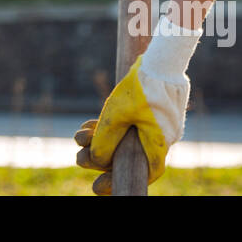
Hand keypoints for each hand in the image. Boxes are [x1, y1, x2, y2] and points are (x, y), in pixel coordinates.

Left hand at [73, 44, 192, 194]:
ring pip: (125, 139)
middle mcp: (162, 137)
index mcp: (160, 143)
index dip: (120, 181)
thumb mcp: (116, 115)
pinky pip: (128, 125)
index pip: (144, 174)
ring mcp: (158, 123)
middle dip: (100, 158)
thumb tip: (96, 160)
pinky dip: (109, 126)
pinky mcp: (152, 110)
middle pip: (128, 156)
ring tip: (79, 135)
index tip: (97, 187)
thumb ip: (104, 141)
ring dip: (100, 140)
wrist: (163, 55)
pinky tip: (88, 124)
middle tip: (79, 158)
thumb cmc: (142, 86)